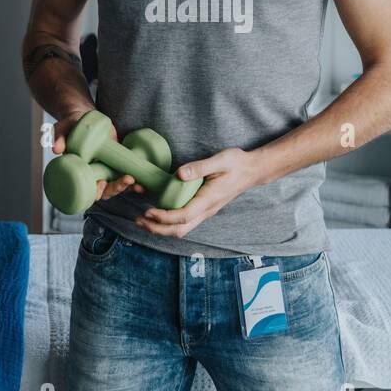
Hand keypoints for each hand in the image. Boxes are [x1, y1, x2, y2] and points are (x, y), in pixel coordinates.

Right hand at [51, 108, 144, 202]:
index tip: (101, 186)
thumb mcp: (62, 129)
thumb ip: (59, 138)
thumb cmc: (70, 125)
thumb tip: (56, 148)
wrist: (84, 117)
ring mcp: (106, 169)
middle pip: (106, 190)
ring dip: (128, 186)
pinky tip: (143, 182)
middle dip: (116, 188)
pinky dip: (135, 180)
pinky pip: (126, 174)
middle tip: (126, 180)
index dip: (95, 192)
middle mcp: (93, 174)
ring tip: (137, 183)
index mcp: (80, 172)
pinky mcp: (116, 162)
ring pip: (117, 184)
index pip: (87, 190)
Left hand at [134, 147, 263, 238]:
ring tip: (144, 220)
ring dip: (162, 228)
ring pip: (182, 229)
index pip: (183, 216)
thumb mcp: (220, 160)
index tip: (147, 211)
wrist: (252, 170)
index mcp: (208, 200)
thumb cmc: (237, 164)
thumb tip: (179, 173)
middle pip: (179, 230)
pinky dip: (169, 222)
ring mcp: (206, 211)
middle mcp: (207, 210)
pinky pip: (185, 221)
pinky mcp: (204, 208)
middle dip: (157, 228)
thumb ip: (200, 167)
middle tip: (139, 220)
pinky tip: (159, 213)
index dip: (163, 217)